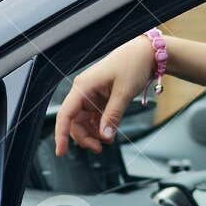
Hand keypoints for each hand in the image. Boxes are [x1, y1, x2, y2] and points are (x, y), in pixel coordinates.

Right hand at [54, 35, 156, 155]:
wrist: (144, 53)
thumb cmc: (132, 64)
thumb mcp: (123, 93)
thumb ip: (113, 116)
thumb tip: (105, 136)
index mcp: (83, 86)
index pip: (65, 114)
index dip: (61, 134)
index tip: (61, 151)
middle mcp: (83, 91)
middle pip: (74, 122)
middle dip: (85, 137)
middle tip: (99, 148)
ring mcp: (91, 95)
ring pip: (84, 122)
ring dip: (93, 134)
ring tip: (108, 139)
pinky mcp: (99, 98)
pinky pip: (94, 117)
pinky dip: (100, 127)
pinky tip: (109, 131)